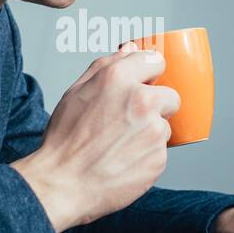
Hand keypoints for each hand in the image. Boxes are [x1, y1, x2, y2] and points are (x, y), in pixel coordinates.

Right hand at [11, 41, 177, 232]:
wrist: (62, 184)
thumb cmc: (64, 140)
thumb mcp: (76, 93)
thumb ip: (106, 66)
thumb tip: (130, 49)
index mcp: (117, 78)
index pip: (155, 60)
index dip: (149, 74)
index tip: (146, 83)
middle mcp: (140, 100)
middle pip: (171, 95)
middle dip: (157, 106)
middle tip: (131, 122)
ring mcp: (153, 130)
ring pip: (164, 127)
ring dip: (150, 134)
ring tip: (120, 146)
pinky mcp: (159, 158)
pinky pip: (160, 153)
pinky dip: (147, 157)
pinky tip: (123, 161)